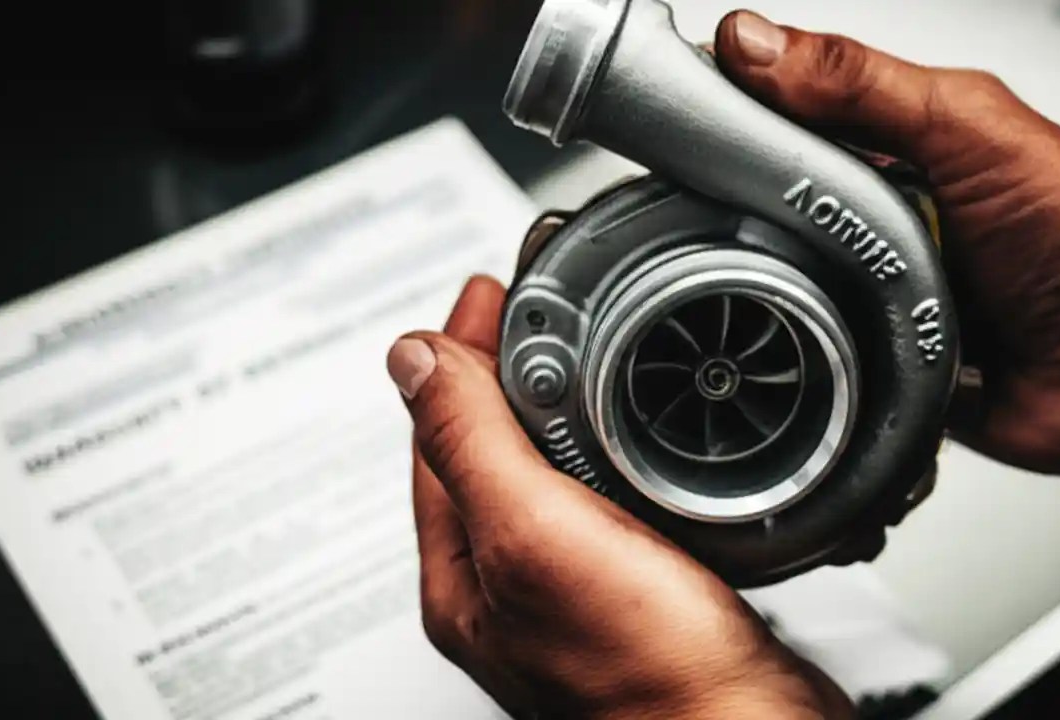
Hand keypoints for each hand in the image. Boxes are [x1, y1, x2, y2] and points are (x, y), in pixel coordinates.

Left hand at [387, 276, 854, 718]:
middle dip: (501, 371)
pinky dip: (612, 450)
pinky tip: (638, 434)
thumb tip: (412, 360)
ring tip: (574, 350)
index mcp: (465, 573)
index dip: (456, 354)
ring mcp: (574, 589)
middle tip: (524, 309)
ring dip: (558, 407)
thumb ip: (469, 443)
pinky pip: (606, 500)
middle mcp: (510, 585)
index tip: (486, 293)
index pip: (437, 436)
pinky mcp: (639, 589)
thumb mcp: (533, 534)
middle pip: (487, 450)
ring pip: (549, 474)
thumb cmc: (647, 676)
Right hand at [715, 11, 1059, 492]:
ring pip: (793, 289)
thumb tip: (758, 44)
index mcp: (903, 146)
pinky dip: (809, 362)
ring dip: (774, 298)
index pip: (793, 120)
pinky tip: (792, 354)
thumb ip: (862, 86)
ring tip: (749, 296)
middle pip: (779, 211)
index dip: (736, 120)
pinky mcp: (887, 357)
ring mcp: (887, 289)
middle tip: (708, 229)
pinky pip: (823, 360)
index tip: (680, 134)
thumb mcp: (967, 130)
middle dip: (745, 223)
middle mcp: (890, 216)